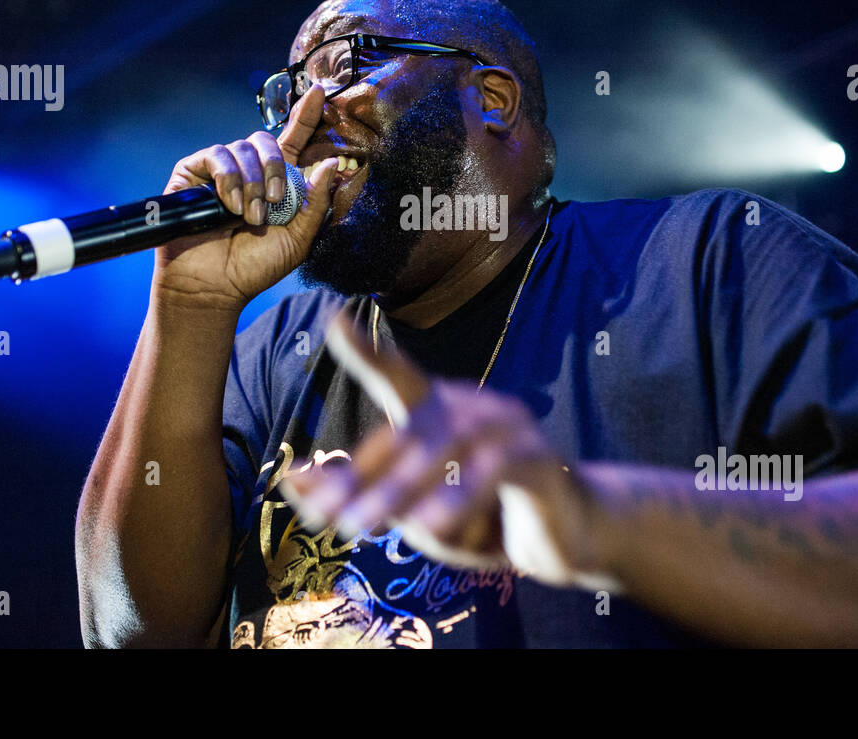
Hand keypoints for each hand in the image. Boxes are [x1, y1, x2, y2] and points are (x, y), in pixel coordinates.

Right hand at [152, 84, 338, 309]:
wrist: (214, 286)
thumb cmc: (255, 266)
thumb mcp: (298, 237)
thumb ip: (316, 202)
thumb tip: (330, 162)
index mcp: (278, 181)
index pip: (295, 138)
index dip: (307, 114)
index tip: (322, 91)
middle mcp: (249, 170)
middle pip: (268, 140)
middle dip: (275, 168)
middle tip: (274, 201)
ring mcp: (220, 169)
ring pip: (242, 148)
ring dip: (252, 183)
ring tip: (250, 216)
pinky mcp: (193, 172)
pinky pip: (216, 156)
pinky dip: (229, 178)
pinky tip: (230, 204)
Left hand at [280, 312, 616, 587]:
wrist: (566, 539)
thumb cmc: (484, 517)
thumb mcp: (415, 515)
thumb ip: (363, 497)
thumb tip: (291, 483)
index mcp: (441, 411)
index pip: (398, 376)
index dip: (365, 349)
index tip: (333, 318)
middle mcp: (474, 407)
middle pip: (409, 432)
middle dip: (361, 477)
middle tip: (326, 517)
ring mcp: (511, 428)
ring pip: (448, 449)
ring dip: (400, 490)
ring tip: (363, 527)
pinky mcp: (541, 460)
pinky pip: (495, 471)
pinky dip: (460, 498)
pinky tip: (430, 526)